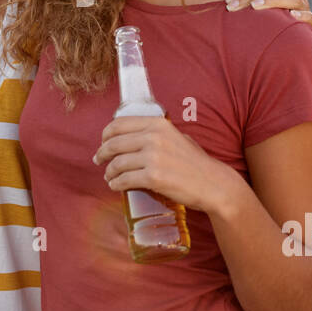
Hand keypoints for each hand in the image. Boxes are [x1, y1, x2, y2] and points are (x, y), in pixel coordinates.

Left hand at [93, 115, 234, 214]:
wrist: (213, 183)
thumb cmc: (196, 162)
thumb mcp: (177, 137)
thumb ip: (157, 133)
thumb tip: (133, 135)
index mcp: (157, 124)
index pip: (119, 124)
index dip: (105, 135)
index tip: (102, 142)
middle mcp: (154, 138)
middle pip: (114, 144)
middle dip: (102, 153)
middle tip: (99, 160)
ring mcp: (153, 158)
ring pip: (117, 164)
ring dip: (108, 172)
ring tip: (109, 176)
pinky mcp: (153, 178)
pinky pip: (125, 180)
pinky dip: (116, 184)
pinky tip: (115, 186)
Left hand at [225, 0, 311, 36]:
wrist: (292, 53)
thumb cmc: (267, 34)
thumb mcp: (256, 18)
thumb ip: (246, 7)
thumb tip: (222, 2)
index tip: (227, 1)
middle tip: (232, 7)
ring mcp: (305, 10)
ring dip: (273, 1)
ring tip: (255, 7)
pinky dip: (303, 16)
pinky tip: (292, 16)